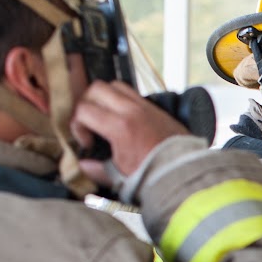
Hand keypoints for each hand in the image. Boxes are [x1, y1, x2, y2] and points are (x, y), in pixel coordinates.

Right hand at [71, 81, 191, 187]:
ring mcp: (144, 105)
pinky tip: (120, 119)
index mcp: (120, 126)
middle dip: (86, 104)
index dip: (77, 126)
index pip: (84, 109)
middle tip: (89, 123)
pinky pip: (131, 92)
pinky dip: (120, 99)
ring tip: (104, 118)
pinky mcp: (154, 107)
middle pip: (96, 88)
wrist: (185, 171)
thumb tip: (82, 165)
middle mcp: (131, 110)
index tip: (86, 142)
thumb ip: (96, 169)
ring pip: (114, 85)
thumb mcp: (121, 177)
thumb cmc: (155, 175)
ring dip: (104, 98)